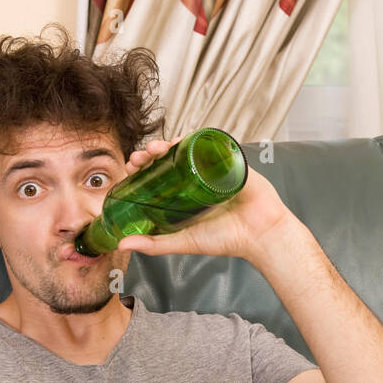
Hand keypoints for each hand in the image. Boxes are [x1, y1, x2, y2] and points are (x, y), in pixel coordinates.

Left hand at [114, 135, 294, 261]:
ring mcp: (212, 168)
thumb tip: (122, 244)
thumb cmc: (226, 239)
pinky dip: (194, 138)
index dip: (142, 169)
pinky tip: (180, 140)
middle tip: (139, 157)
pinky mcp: (229, 160)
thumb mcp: (184, 242)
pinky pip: (210, 143)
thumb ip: (155, 244)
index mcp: (185, 196)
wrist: (260, 233)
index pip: (157, 176)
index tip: (129, 168)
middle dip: (150, 154)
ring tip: (155, 148)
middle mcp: (196, 180)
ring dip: (167, 144)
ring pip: (186, 149)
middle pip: (168, 159)